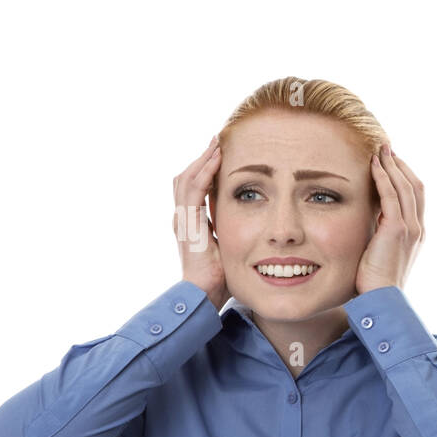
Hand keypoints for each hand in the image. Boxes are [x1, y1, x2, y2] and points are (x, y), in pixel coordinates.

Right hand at [174, 135, 227, 312]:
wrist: (203, 295)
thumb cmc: (218, 279)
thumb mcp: (228, 250)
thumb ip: (232, 235)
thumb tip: (253, 229)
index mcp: (191, 223)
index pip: (195, 188)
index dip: (205, 170)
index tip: (221, 154)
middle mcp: (183, 218)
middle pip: (187, 178)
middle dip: (202, 159)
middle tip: (218, 141)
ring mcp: (182, 219)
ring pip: (187, 178)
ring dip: (203, 159)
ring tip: (217, 143)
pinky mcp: (188, 223)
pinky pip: (194, 190)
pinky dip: (204, 172)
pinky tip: (215, 159)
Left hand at [356, 146, 424, 294]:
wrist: (384, 299)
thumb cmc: (378, 283)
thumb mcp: (382, 255)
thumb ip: (381, 237)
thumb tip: (369, 225)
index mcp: (417, 233)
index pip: (416, 196)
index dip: (405, 176)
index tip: (391, 163)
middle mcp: (418, 228)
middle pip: (415, 186)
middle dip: (401, 165)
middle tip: (386, 148)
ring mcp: (410, 228)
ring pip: (405, 186)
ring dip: (392, 165)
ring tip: (380, 150)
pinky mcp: (397, 229)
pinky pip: (391, 196)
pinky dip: (384, 177)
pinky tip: (374, 165)